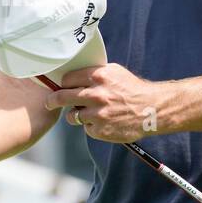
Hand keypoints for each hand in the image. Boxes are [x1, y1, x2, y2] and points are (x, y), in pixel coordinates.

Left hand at [44, 63, 163, 143]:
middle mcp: (96, 95)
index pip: (68, 79)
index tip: (62, 86)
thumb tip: (73, 74)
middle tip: (49, 102)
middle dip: (53, 100)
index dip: (64, 83)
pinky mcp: (100, 130)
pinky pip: (86, 128)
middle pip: (62, 97)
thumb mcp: (115, 72)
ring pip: (71, 116)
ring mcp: (97, 114)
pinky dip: (91, 126)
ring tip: (86, 113)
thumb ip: (94, 73)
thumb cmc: (132, 89)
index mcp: (99, 77)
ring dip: (74, 115)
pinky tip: (102, 122)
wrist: (152, 110)